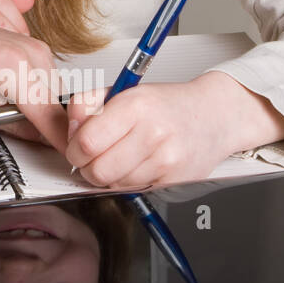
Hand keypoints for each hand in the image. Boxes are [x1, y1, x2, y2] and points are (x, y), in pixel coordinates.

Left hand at [0, 0, 68, 152]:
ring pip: (51, 90)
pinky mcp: (26, 42)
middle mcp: (29, 49)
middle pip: (56, 103)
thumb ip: (8, 125)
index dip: (64, 140)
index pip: (53, 114)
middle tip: (3, 121)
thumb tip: (39, 137)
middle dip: (41, 120)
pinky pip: (42, 77)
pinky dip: (28, 88)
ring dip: (33, 103)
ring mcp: (30, 43)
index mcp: (14, 65)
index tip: (74, 158)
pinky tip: (0, 85)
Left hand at [64, 74, 257, 187]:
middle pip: (98, 170)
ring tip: (120, 157)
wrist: (213, 116)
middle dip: (87, 167)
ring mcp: (167, 160)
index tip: (77, 147)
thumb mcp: (122, 90)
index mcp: (135, 105)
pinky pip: (134, 191)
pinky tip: (137, 165)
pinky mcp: (176, 180)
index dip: (74, 149)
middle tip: (94, 157)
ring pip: (114, 185)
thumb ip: (86, 105)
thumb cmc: (164, 104)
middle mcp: (153, 133)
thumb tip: (70, 133)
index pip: (87, 142)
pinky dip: (128, 183)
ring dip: (109, 176)